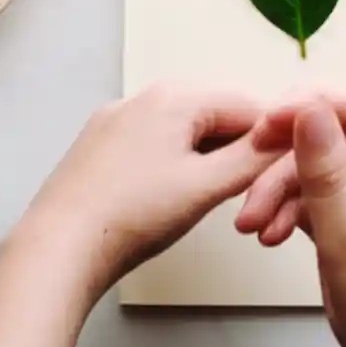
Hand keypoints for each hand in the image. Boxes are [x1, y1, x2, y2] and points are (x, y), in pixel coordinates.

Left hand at [10, 84, 283, 299]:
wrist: (59, 249)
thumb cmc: (131, 216)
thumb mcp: (207, 187)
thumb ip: (253, 160)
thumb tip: (286, 141)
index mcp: (174, 97)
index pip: (248, 105)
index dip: (273, 138)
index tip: (286, 170)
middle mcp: (142, 97)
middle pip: (214, 114)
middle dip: (237, 148)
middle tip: (248, 190)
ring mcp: (115, 121)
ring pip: (182, 131)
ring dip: (207, 158)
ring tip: (208, 198)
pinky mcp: (98, 148)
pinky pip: (152, 144)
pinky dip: (173, 165)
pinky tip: (169, 198)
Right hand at [234, 96, 345, 346]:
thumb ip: (326, 171)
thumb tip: (309, 110)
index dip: (308, 104)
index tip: (268, 122)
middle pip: (323, 139)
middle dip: (279, 158)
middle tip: (247, 181)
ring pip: (309, 173)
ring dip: (274, 193)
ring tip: (252, 227)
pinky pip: (309, 203)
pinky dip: (284, 214)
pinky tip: (269, 237)